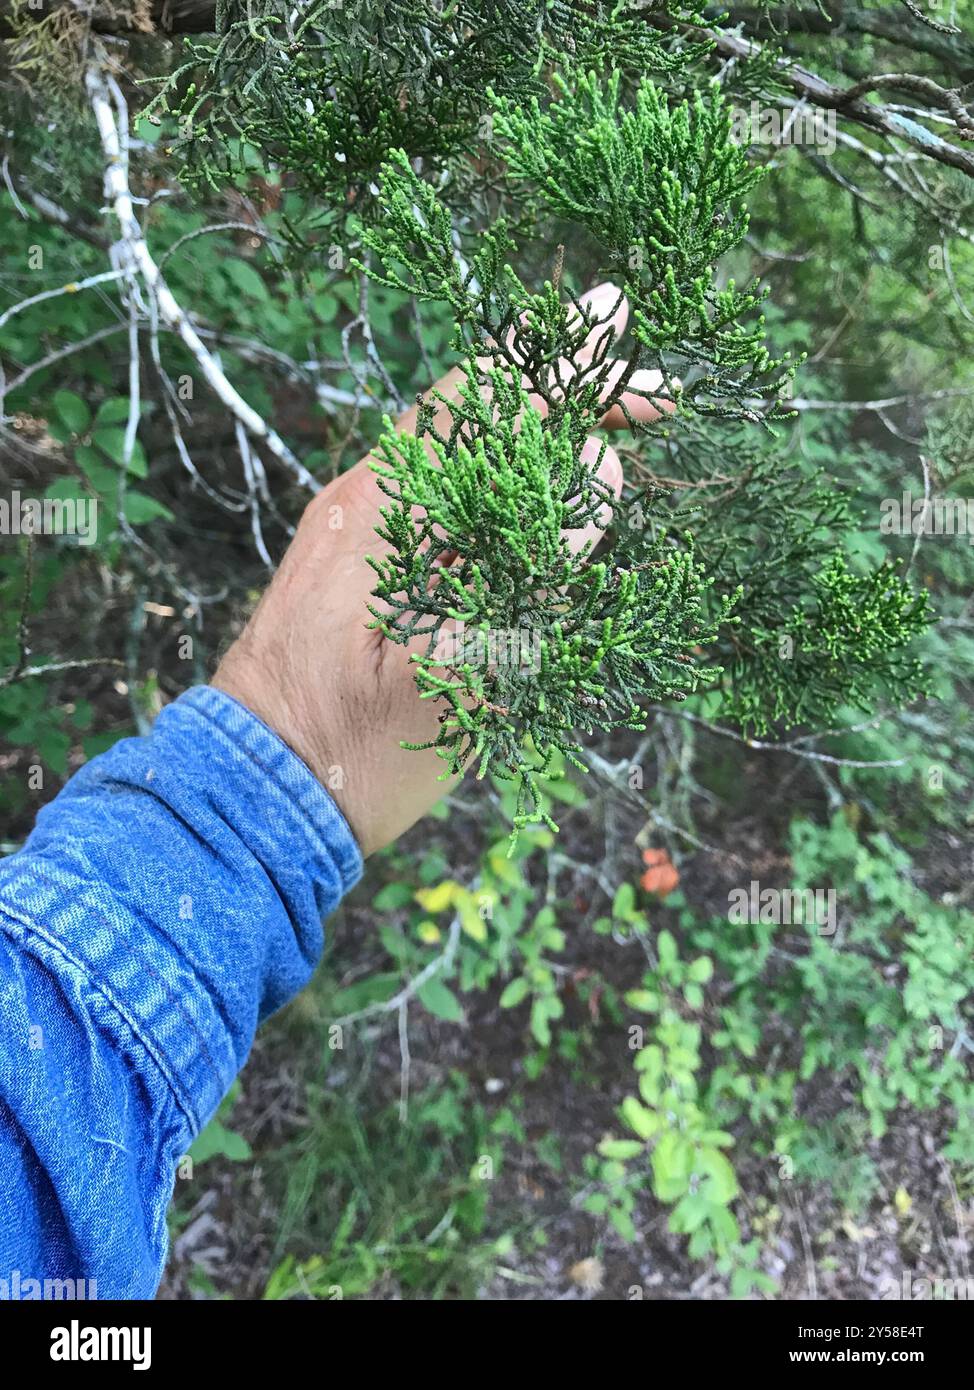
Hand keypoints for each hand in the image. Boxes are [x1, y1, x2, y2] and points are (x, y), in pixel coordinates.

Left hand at [212, 283, 674, 855]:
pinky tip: (547, 507)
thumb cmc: (352, 750)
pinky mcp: (367, 574)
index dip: (560, 364)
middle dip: (567, 399)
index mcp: (382, 508)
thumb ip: (531, 563)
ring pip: (463, 461)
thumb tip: (598, 461)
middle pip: (476, 418)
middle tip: (655, 399)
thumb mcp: (459, 668)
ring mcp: (363, 536)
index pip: (480, 398)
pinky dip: (509, 491)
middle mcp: (368, 502)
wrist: (256, 802)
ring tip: (616, 440)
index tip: (629, 339)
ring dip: (542, 443)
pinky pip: (448, 506)